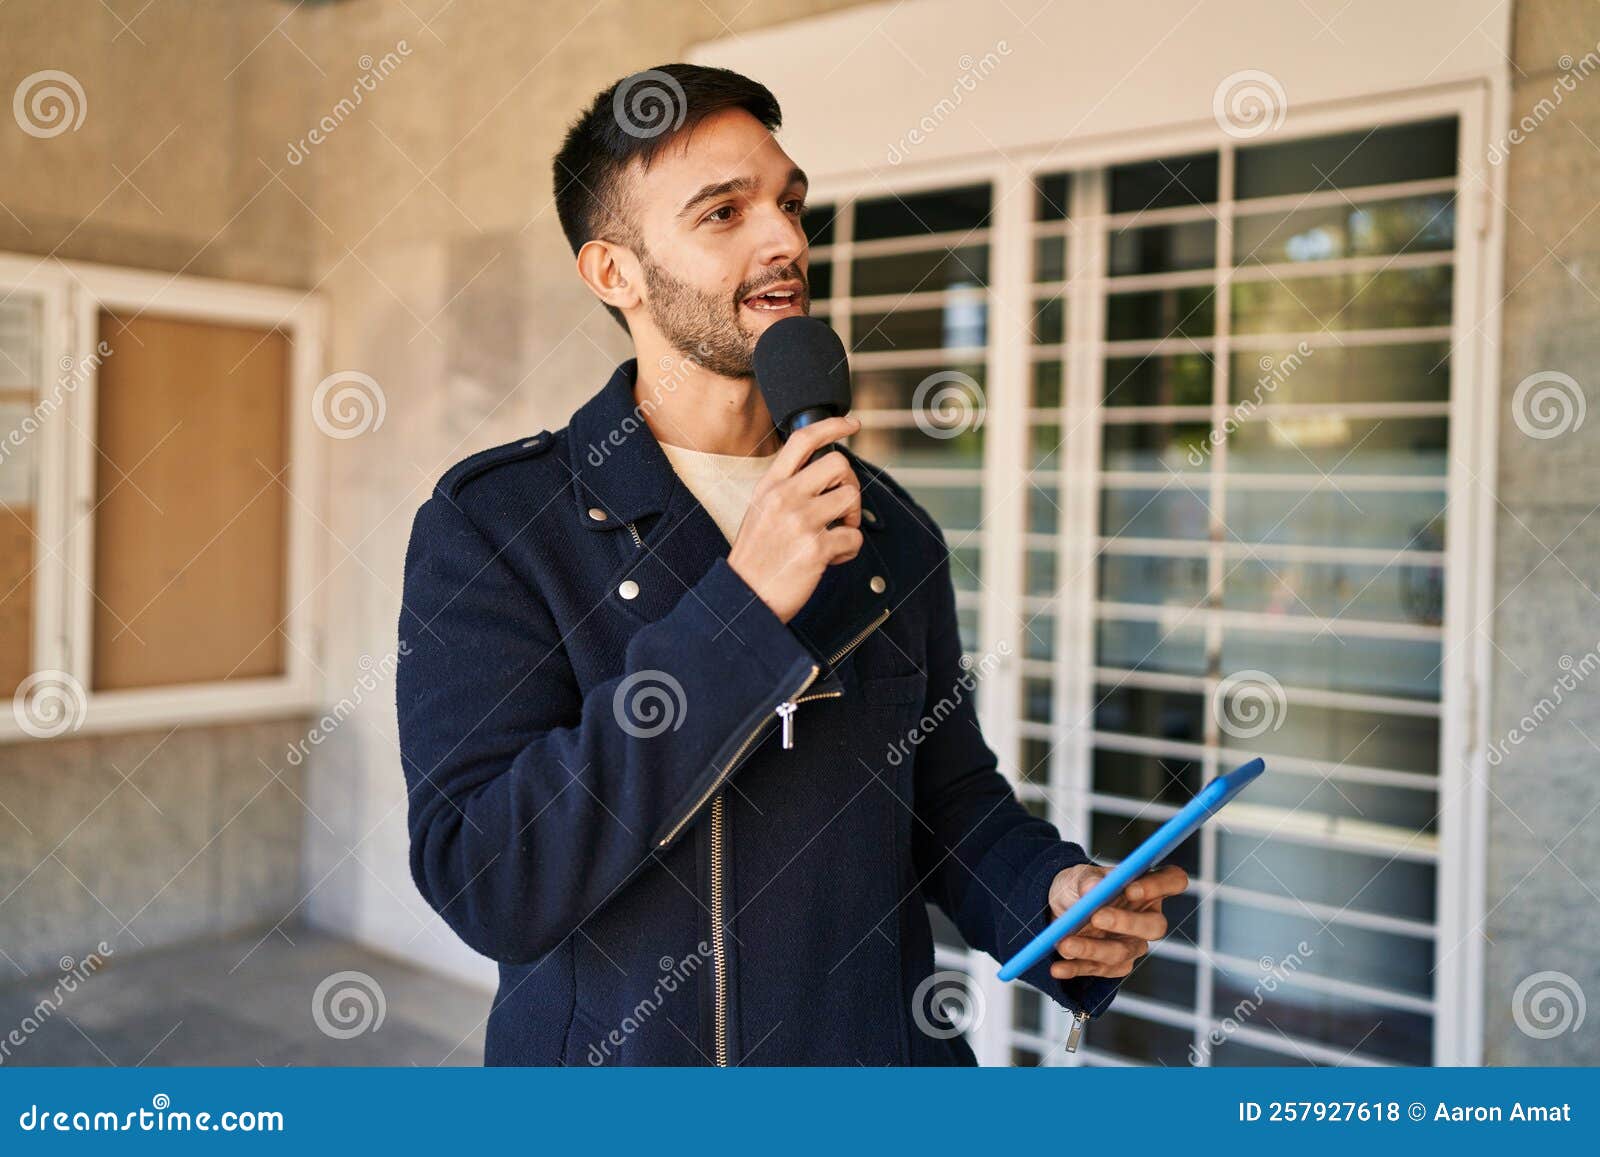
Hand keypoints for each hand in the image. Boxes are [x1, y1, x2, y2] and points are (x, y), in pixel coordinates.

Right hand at [727, 414, 862, 623]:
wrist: (744, 599)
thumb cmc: (757, 558)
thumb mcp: (760, 512)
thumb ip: (786, 490)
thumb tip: (826, 478)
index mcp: (770, 485)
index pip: (802, 439)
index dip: (832, 425)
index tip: (851, 424)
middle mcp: (784, 497)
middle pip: (838, 463)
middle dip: (851, 484)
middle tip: (843, 507)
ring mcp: (800, 522)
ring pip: (851, 498)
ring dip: (853, 519)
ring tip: (837, 535)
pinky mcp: (815, 548)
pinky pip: (853, 537)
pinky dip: (849, 550)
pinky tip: (832, 559)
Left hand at [1044, 863, 1187, 980]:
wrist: (1056, 908)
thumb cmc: (1078, 887)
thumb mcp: (1077, 876)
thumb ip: (1087, 880)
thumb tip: (1093, 888)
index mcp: (1147, 887)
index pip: (1173, 881)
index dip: (1159, 886)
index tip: (1131, 889)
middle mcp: (1146, 918)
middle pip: (1155, 926)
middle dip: (1125, 922)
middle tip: (1096, 917)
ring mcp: (1132, 944)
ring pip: (1122, 952)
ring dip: (1091, 948)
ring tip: (1064, 944)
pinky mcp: (1114, 965)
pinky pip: (1099, 970)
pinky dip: (1076, 968)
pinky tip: (1058, 968)